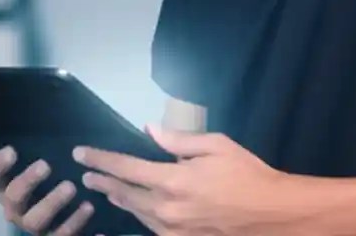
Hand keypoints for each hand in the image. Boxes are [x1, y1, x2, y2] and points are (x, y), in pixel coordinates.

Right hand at [0, 145, 96, 234]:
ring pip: (34, 220)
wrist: (66, 211)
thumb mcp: (41, 161)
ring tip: (71, 186)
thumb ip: (37, 150)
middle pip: (13, 198)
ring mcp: (32, 226)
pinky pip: (61, 234)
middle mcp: (14, 208)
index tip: (12, 150)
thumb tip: (46, 120)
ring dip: (52, 202)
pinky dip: (75, 222)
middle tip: (45, 165)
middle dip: (27, 181)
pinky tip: (88, 206)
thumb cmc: (49, 177)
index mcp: (5, 188)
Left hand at [74, 125, 305, 235]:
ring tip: (105, 190)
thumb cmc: (248, 174)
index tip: (81, 155)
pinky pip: (153, 228)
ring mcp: (174, 229)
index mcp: (173, 181)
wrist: (274, 213)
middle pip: (125, 194)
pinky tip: (135, 210)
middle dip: (103, 182)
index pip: (126, 168)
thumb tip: (150, 130)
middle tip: (86, 175)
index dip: (101, 160)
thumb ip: (178, 140)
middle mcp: (167, 208)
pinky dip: (140, 216)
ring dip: (119, 200)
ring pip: (137, 213)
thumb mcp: (216, 145)